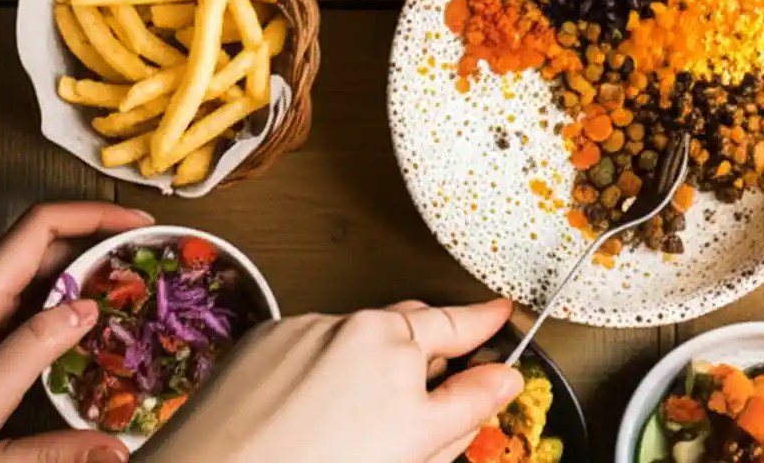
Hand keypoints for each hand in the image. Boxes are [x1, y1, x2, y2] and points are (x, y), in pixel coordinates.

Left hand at [0, 202, 152, 462]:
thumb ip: (37, 360)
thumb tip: (98, 317)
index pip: (39, 227)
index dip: (93, 213)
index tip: (142, 222)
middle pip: (48, 248)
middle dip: (103, 243)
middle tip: (154, 261)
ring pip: (45, 282)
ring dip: (94, 277)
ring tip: (139, 293)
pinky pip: (38, 314)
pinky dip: (77, 311)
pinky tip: (103, 335)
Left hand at [137, 299, 523, 462]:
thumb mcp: (415, 450)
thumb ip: (466, 408)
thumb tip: (500, 381)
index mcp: (394, 345)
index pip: (458, 327)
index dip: (485, 322)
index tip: (502, 313)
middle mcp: (350, 325)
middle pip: (409, 326)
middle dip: (430, 345)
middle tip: (443, 375)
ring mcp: (302, 329)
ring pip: (356, 340)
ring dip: (368, 367)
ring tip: (349, 429)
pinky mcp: (261, 341)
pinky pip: (308, 347)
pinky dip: (319, 373)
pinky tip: (309, 420)